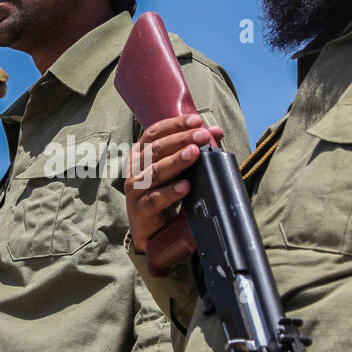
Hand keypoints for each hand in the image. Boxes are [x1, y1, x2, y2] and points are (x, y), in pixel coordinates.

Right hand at [124, 114, 221, 252]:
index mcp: (141, 154)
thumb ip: (191, 150)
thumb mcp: (176, 170)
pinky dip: (171, 192)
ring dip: (177, 161)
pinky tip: (186, 187)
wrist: (151, 230)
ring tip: (194, 153)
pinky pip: (156, 199)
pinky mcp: (141, 209)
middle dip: (182, 139)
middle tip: (203, 135)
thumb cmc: (164, 193)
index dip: (175, 124)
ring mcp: (136, 189)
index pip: (155, 132)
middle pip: (157, 149)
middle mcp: (135, 168)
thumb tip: (216, 132)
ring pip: (156, 171)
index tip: (196, 120)